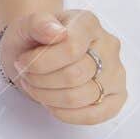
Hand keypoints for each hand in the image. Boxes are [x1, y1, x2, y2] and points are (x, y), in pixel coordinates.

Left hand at [0, 9, 127, 124]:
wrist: (35, 52)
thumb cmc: (33, 39)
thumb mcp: (24, 25)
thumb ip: (37, 23)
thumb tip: (56, 31)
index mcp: (88, 23)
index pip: (72, 49)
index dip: (41, 62)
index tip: (23, 61)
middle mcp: (108, 47)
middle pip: (75, 75)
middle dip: (40, 80)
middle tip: (27, 75)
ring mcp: (116, 73)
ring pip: (81, 97)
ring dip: (48, 97)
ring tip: (35, 87)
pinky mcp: (116, 97)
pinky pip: (95, 115)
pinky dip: (66, 114)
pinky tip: (51, 104)